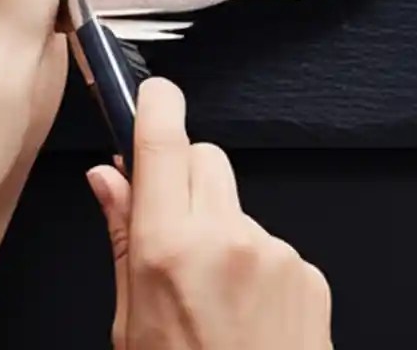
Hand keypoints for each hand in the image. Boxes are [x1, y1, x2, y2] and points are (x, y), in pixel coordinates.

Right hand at [86, 78, 333, 349]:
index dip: (154, 104)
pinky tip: (244, 313)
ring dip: (219, 227)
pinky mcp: (310, 273)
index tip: (150, 93)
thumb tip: (107, 181)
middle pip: (204, 158)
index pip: (161, 142)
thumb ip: (122, 239)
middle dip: (182, 174)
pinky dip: (254, 264)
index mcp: (168, 250)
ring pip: (237, 203)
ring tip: (210, 295)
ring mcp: (276, 254)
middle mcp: (227, 240)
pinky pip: (271, 243)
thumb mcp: (128, 323)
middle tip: (168, 222)